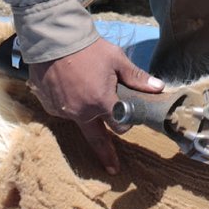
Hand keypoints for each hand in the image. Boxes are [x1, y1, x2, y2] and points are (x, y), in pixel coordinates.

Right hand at [27, 38, 165, 173]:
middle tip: (113, 169)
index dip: (125, 122)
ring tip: (83, 96)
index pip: (120, 126)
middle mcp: (82, 113)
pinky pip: (63, 111)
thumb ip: (137, 78)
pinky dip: (69, 105)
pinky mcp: (49, 106)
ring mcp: (63, 111)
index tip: (126, 119)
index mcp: (102, 103)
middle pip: (98, 139)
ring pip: (79, 121)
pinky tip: (69, 89)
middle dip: (107, 155)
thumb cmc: (89, 48)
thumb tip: (159, 88)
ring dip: (85, 116)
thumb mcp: (117, 60)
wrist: (53, 40)